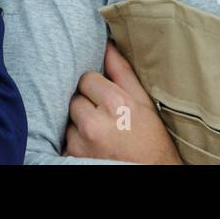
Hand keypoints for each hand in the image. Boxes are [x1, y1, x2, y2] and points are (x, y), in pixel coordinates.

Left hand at [64, 41, 180, 163]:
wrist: (153, 173)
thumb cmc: (152, 141)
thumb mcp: (144, 104)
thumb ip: (123, 73)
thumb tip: (107, 44)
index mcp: (115, 103)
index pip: (86, 78)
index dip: (96, 87)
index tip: (106, 98)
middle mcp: (93, 123)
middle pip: (74, 98)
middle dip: (86, 104)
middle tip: (104, 116)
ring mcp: (81, 143)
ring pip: (67, 119)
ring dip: (78, 123)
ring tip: (99, 132)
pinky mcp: (72, 158)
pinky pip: (65, 140)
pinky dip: (75, 141)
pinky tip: (93, 145)